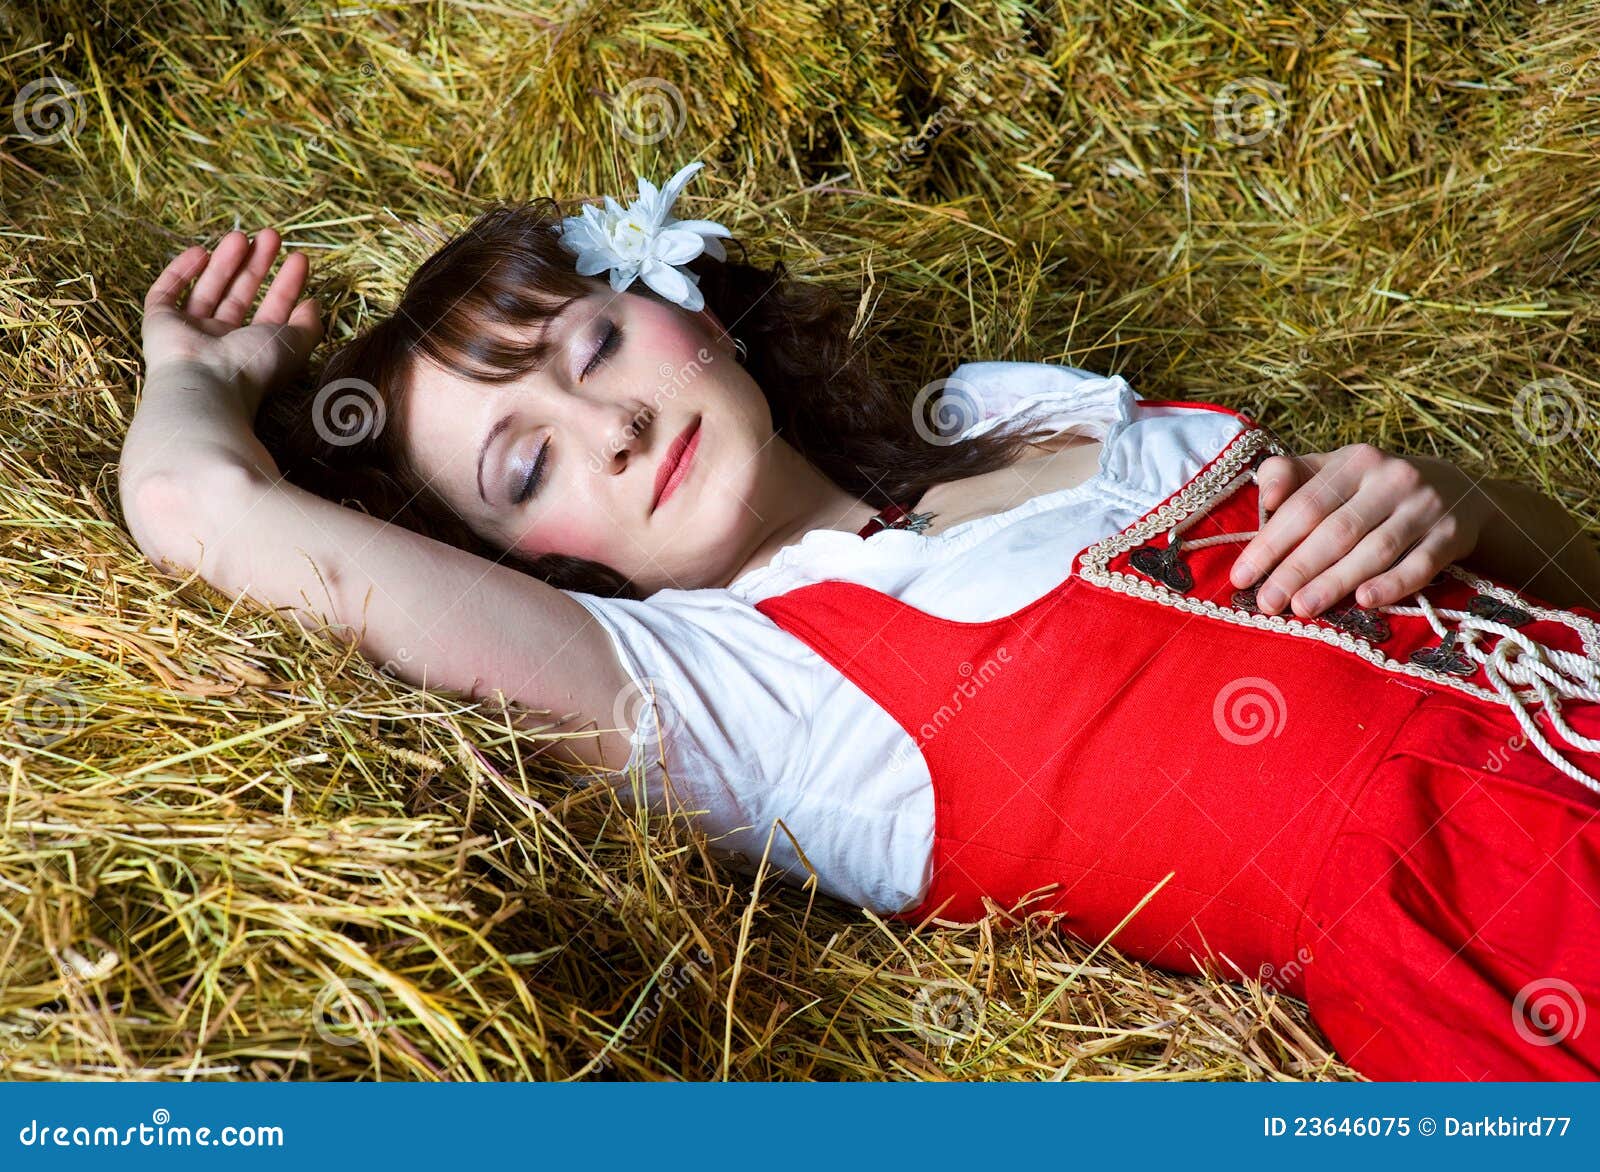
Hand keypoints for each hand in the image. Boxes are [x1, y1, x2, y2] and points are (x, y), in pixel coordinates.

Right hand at [141, 228, 322, 410]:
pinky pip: (166, 292)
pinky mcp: (159, 323)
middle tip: (271, 235)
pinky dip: (181, 271)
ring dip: (225, 262)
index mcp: (254, 350)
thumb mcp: (295, 344)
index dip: (286, 284)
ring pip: (207, 289)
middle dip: (257, 265)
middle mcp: (221, 342)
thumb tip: (314, 303)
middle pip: (240, 295)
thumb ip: (309, 325)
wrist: (207, 384)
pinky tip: (201, 251)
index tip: (299, 258)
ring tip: (241, 235)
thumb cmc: (255, 367)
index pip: (272, 311)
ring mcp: (190, 332)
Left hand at [1228, 443, 1490, 616]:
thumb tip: (1265, 497)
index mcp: (1355, 462)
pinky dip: (1393, 584)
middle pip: (1337, 531)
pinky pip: (1421, 565)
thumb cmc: (1371, 488)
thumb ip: (1291, 477)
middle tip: (1267, 603)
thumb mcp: (1332, 470)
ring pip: (1375, 550)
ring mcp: (1426, 507)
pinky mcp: (1452, 535)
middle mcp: (1392, 479)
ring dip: (1336, 582)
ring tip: (1301, 608)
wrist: (1456, 490)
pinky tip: (1364, 601)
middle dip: (1297, 569)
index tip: (1241, 577)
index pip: (1305, 505)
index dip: (1271, 543)